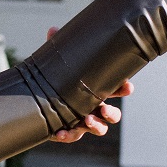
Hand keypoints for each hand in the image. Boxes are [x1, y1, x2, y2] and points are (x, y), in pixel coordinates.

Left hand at [43, 26, 131, 143]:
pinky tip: (59, 133)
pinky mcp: (70, 130)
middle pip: (113, 114)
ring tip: (86, 120)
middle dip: (111, 113)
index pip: (117, 89)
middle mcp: (95, 106)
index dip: (124, 88)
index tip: (127, 86)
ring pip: (99, 128)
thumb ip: (58, 49)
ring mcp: (84, 120)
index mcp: (97, 89)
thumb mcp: (58, 63)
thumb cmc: (57, 78)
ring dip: (96, 125)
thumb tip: (53, 31)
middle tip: (104, 108)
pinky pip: (73, 136)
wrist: (39, 98)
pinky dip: (68, 135)